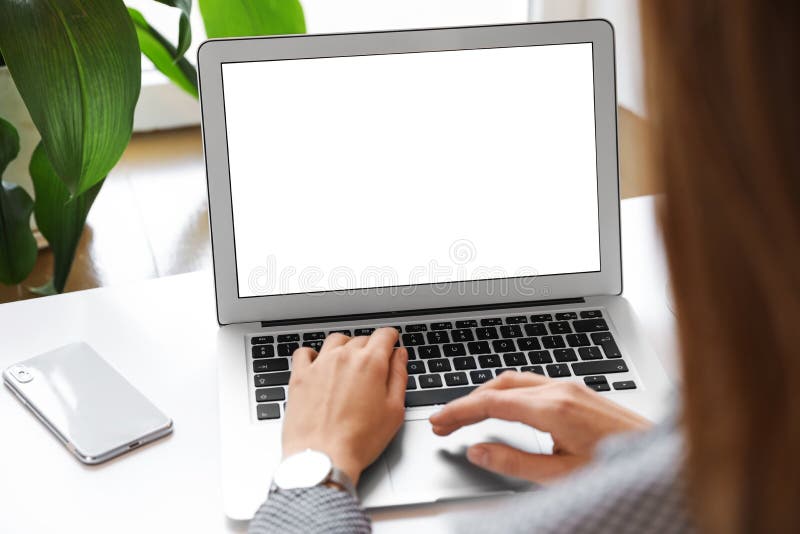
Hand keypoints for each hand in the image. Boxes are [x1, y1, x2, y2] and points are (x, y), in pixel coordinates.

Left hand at [282, 328, 407, 484]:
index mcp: (371, 363)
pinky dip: (313, 355)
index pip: (384, 334)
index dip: (391, 338)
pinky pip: (304, 352)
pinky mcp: (299, 376)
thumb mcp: (394, 410)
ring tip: (347, 365)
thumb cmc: (359, 441)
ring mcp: (319, 364)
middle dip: (370, 348)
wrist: (323, 458)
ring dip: (345, 347)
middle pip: (361, 339)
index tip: (391, 344)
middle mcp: (344, 357)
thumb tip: (399, 355)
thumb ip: (399, 376)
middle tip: (373, 367)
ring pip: (335, 341)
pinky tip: (318, 366)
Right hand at [429, 371, 649, 482]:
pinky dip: (507, 394)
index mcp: (553, 408)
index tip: (438, 422)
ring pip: (514, 381)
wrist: (665, 456)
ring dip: (486, 395)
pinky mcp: (578, 391)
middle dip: (467, 401)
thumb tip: (477, 451)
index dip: (459, 412)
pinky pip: (531, 384)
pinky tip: (502, 410)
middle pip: (499, 385)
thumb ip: (514, 463)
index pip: (491, 403)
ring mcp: (570, 386)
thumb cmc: (619, 468)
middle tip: (444, 422)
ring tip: (466, 416)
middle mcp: (560, 389)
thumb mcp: (561, 476)